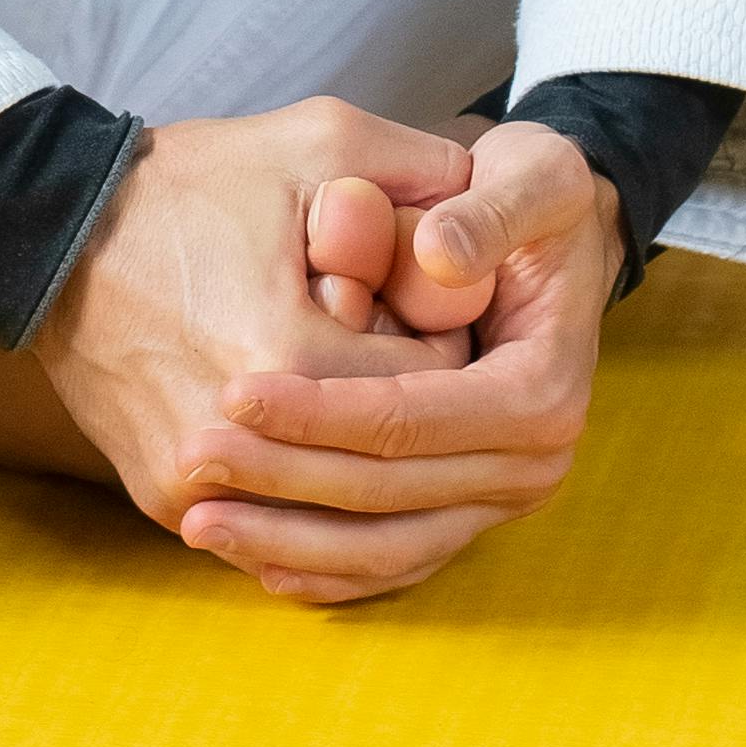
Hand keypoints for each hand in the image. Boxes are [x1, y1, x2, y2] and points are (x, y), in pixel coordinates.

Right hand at [32, 96, 478, 546]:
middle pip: (385, 463)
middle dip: (409, 415)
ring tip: (366, 402)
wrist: (50, 233)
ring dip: (363, 466)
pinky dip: (305, 496)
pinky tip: (324, 452)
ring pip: (331, 510)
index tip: (429, 313)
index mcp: (287, 357)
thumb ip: (426, 176)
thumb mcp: (319, 141)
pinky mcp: (164, 503)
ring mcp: (194, 487)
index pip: (429, 393)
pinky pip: (268, 522)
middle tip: (404, 354)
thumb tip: (498, 222)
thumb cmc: (187, 181)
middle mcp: (238, 444)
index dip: (443, 351)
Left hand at [175, 122, 622, 608]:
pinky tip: (250, 558)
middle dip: (285, 481)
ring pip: (386, 546)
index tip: (232, 390)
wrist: (554, 241)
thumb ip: (488, 213)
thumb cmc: (534, 202)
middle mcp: (529, 464)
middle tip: (190, 456)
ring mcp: (496, 499)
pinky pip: (390, 560)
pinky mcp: (463, 514)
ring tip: (197, 520)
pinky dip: (322, 567)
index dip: (320, 410)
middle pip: (390, 492)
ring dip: (289, 542)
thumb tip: (438, 253)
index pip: (413, 417)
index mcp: (541, 392)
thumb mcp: (531, 179)